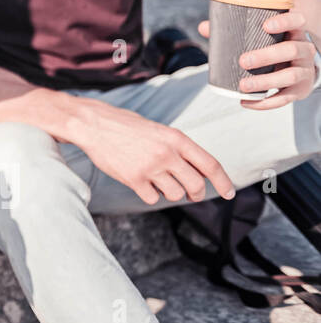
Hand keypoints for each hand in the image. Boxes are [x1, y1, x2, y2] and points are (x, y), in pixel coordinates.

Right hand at [71, 96, 235, 205]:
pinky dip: (150, 195)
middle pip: (196, 185)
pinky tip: (142, 183)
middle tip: (192, 194)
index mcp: (176, 138)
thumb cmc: (124, 125)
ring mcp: (150, 167)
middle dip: (197, 193)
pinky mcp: (133, 179)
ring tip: (160, 183)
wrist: (93, 125)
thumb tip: (195, 171)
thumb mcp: (158, 130)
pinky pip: (152, 198)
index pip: (210, 165)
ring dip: (171, 193)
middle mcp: (166, 154)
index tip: (229, 193)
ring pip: (175, 194)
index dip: (223, 182)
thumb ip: (177, 148)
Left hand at [198, 13, 317, 109]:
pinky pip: (285, 98)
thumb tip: (204, 27)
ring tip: (243, 85)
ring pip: (290, 76)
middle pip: (291, 50)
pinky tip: (246, 102)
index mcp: (294, 32)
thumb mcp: (261, 35)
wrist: (299, 67)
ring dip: (265, 82)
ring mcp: (305, 70)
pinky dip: (265, 102)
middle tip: (243, 61)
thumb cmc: (274, 46)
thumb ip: (234, 30)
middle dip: (267, 56)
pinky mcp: (300, 90)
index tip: (266, 25)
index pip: (296, 21)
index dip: (284, 22)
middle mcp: (304, 50)